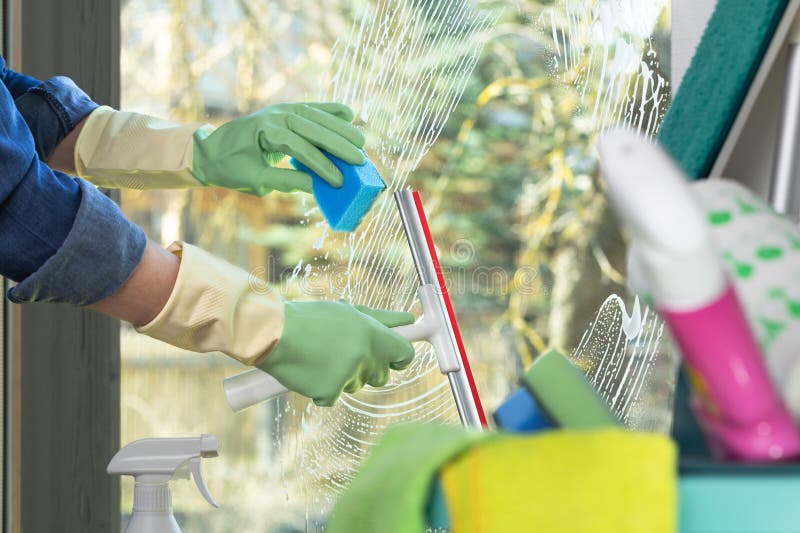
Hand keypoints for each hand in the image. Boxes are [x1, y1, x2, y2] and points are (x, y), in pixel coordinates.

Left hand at [192, 102, 365, 195]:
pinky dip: (331, 110)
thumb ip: (286, 182)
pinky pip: (312, 108)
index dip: (321, 165)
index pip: (300, 148)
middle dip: (339, 144)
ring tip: (361, 142)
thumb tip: (317, 188)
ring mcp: (281, 109)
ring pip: (316, 116)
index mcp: (265, 132)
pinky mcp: (285, 110)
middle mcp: (275, 115)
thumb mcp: (255, 180)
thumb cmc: (231, 168)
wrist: (210, 149)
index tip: (339, 181)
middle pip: (313, 128)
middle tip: (360, 160)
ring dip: (340, 128)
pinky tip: (349, 115)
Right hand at [258, 301, 415, 405]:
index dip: (401, 357)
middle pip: (382, 375)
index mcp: (370, 333)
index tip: (395, 358)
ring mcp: (346, 376)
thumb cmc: (310, 320)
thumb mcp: (346, 312)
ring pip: (356, 385)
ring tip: (321, 357)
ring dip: (343, 376)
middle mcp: (363, 355)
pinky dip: (322, 389)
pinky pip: (333, 397)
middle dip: (369, 368)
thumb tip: (409, 319)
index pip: (405, 353)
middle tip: (346, 355)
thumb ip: (381, 319)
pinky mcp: (328, 392)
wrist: (271, 333)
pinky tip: (309, 371)